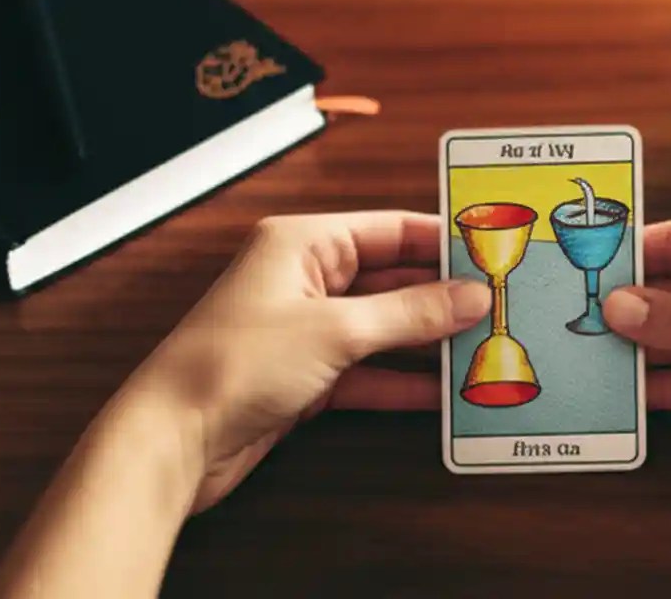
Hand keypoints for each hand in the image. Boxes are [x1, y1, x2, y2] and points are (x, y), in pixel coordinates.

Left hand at [122, 211, 489, 511]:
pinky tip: (441, 393)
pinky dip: (402, 382)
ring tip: (480, 350)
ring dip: (428, 342)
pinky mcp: (307, 376)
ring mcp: (307, 330)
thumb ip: (410, 313)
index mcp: (303, 244)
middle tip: (496, 308)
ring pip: (384, 328)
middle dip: (442, 297)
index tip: (490, 255)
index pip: (390, 230)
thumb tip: (467, 295)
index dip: (442, 242)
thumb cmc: (230, 365)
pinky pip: (369, 372)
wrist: (174, 439)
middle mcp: (305, 280)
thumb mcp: (336, 330)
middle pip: (391, 280)